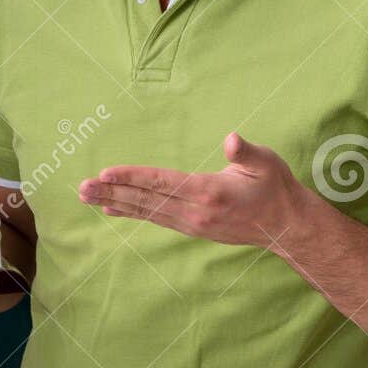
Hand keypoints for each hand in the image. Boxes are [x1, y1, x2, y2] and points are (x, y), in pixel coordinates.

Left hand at [77, 131, 312, 248]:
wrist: (286, 226)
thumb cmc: (275, 187)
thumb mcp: (267, 163)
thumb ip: (246, 152)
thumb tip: (231, 139)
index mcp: (209, 191)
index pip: (162, 182)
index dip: (132, 177)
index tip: (105, 173)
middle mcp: (195, 212)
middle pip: (146, 200)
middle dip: (112, 192)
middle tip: (81, 188)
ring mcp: (191, 223)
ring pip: (146, 211)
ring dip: (114, 202)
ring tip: (86, 196)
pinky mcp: (191, 228)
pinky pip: (154, 219)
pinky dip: (131, 213)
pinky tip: (110, 208)